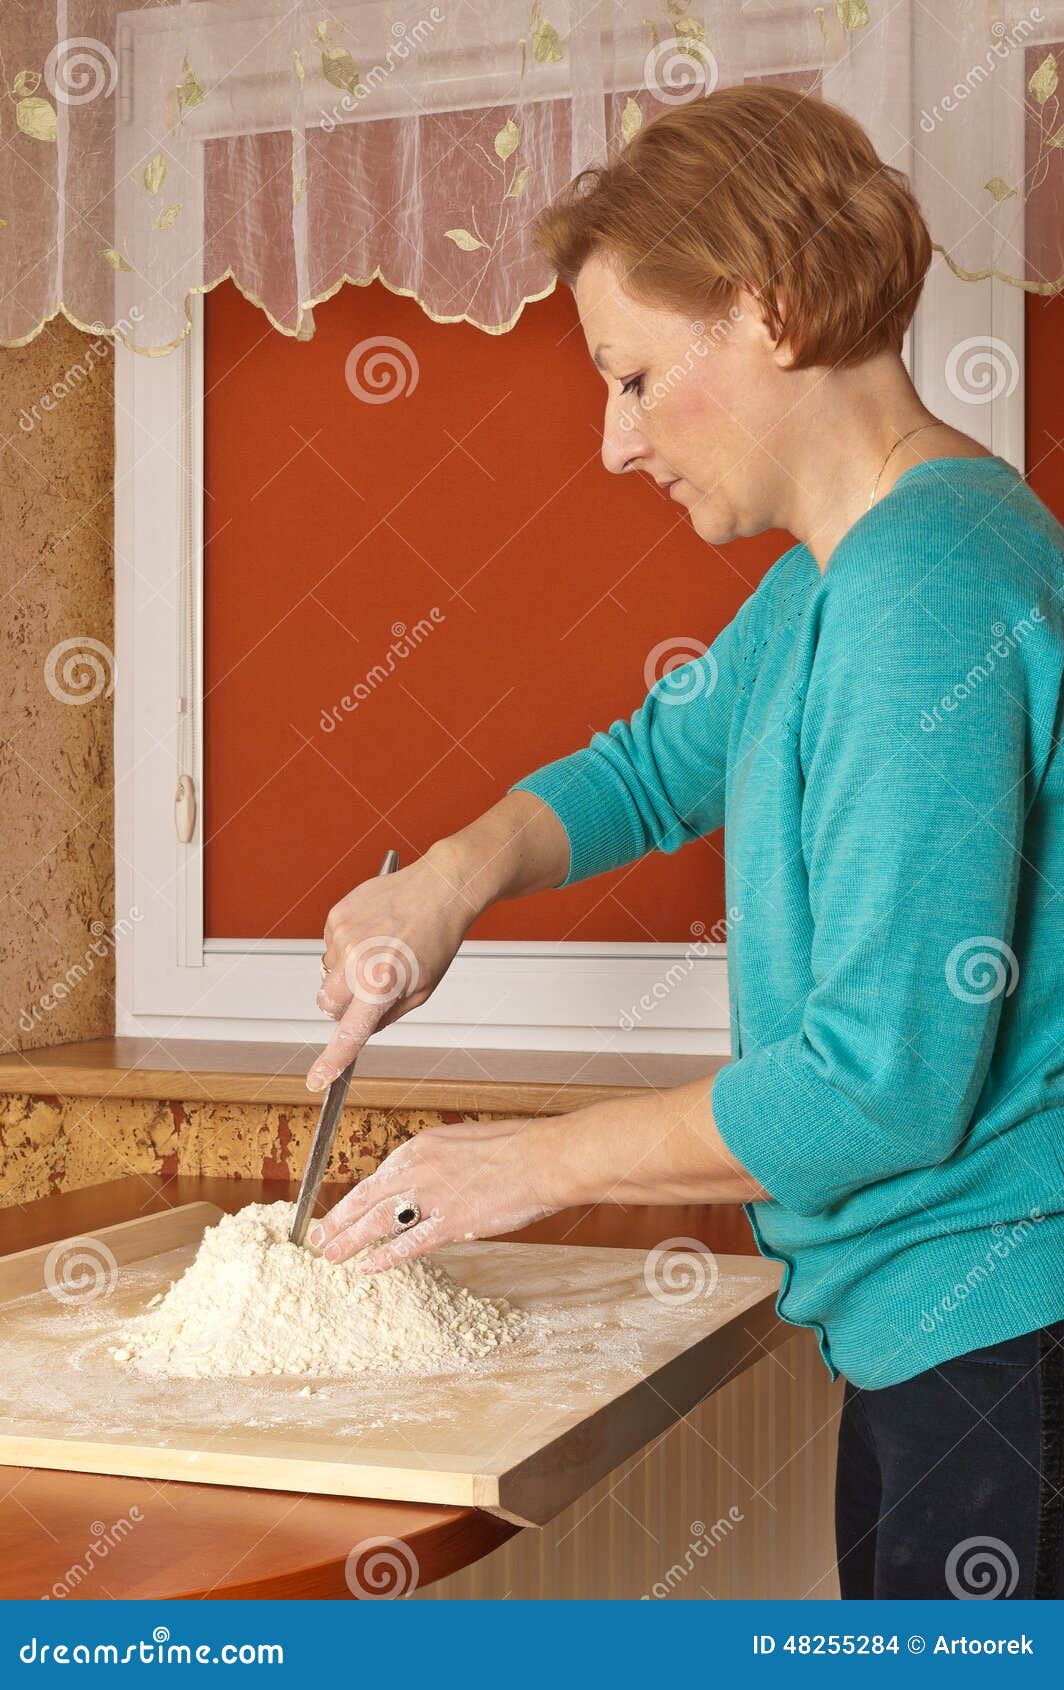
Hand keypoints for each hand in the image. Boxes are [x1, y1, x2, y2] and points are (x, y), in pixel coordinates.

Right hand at [308, 845, 474, 1090]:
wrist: (440, 888)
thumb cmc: (436, 940)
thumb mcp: (422, 989)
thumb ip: (386, 1016)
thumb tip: (356, 1030)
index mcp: (383, 985)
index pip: (350, 1033)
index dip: (332, 1061)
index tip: (317, 1080)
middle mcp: (357, 962)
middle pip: (326, 1005)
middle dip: (341, 1006)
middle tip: (370, 990)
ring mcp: (342, 937)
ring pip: (326, 976)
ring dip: (345, 974)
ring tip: (379, 951)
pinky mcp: (336, 917)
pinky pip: (328, 947)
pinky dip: (345, 947)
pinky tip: (372, 933)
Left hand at [308, 1116, 564, 1271]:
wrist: (542, 1158)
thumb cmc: (514, 1149)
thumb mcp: (462, 1144)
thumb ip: (436, 1164)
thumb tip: (421, 1182)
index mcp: (421, 1148)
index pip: (377, 1177)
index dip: (354, 1200)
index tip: (340, 1212)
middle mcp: (419, 1169)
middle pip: (366, 1199)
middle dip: (338, 1221)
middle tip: (318, 1238)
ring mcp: (433, 1197)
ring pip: (378, 1222)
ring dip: (350, 1241)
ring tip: (332, 1256)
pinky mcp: (451, 1223)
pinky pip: (410, 1244)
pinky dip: (386, 1257)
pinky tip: (369, 1268)